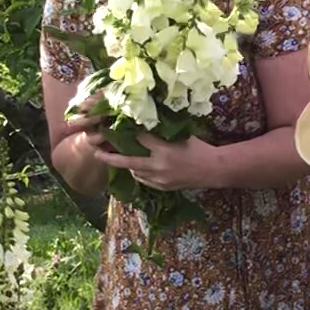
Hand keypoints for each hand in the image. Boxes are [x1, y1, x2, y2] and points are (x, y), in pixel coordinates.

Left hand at [95, 131, 217, 191]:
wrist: (212, 170)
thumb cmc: (198, 147)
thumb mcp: (181, 135)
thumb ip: (162, 131)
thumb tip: (144, 122)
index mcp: (164, 149)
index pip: (138, 139)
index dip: (125, 132)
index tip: (113, 126)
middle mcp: (159, 165)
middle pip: (127, 161)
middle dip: (110, 157)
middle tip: (97, 151)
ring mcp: (159, 179)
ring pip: (134, 171)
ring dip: (124, 164)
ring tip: (114, 157)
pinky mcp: (162, 187)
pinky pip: (143, 180)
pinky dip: (137, 172)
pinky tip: (134, 167)